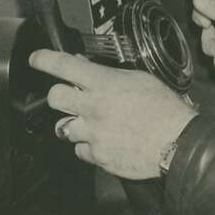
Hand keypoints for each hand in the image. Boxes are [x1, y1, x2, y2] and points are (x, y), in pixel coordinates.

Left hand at [29, 51, 195, 179]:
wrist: (177, 143)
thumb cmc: (166, 110)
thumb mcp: (142, 80)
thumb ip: (111, 76)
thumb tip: (89, 71)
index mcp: (106, 84)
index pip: (64, 66)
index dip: (44, 59)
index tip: (36, 58)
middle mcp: (94, 108)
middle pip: (54, 98)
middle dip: (60, 95)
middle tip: (73, 96)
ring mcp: (93, 133)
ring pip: (66, 127)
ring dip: (78, 124)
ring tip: (99, 124)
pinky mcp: (96, 156)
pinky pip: (81, 150)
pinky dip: (90, 146)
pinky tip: (107, 140)